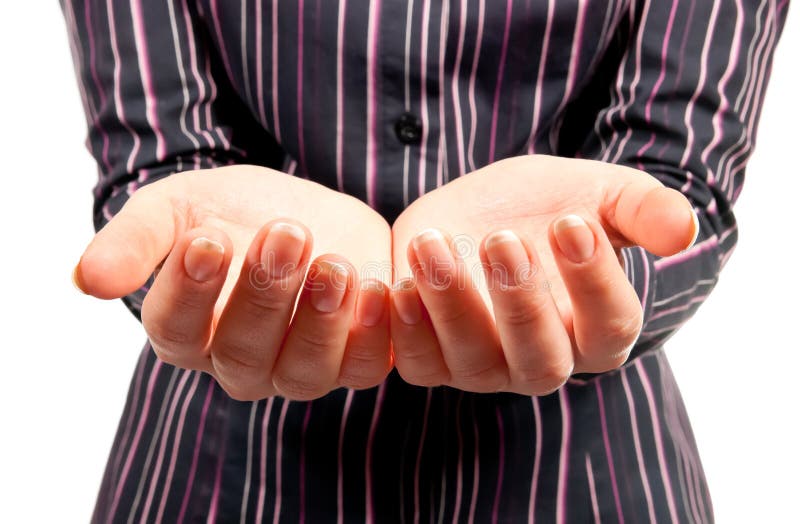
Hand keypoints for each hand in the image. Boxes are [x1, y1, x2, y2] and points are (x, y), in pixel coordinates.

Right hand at [73, 165, 392, 399]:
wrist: (304, 210)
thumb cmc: (233, 212)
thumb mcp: (178, 209)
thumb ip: (135, 241)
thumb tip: (86, 280)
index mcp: (187, 330)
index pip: (176, 328)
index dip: (189, 290)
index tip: (208, 240)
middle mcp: (240, 362)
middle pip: (245, 352)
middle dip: (265, 293)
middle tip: (283, 233)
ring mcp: (299, 367)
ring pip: (305, 370)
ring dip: (321, 319)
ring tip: (334, 263)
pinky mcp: (353, 358)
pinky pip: (364, 366)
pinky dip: (373, 334)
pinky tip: (380, 288)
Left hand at [389, 155, 696, 394]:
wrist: (473, 210)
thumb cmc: (541, 206)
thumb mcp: (594, 193)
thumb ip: (640, 209)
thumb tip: (685, 229)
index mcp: (595, 328)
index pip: (611, 327)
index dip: (596, 282)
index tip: (572, 223)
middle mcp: (541, 361)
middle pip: (541, 360)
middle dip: (521, 303)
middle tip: (502, 239)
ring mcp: (483, 367)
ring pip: (472, 362)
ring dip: (452, 306)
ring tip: (433, 243)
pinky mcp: (431, 358)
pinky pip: (418, 364)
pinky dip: (406, 331)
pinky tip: (397, 284)